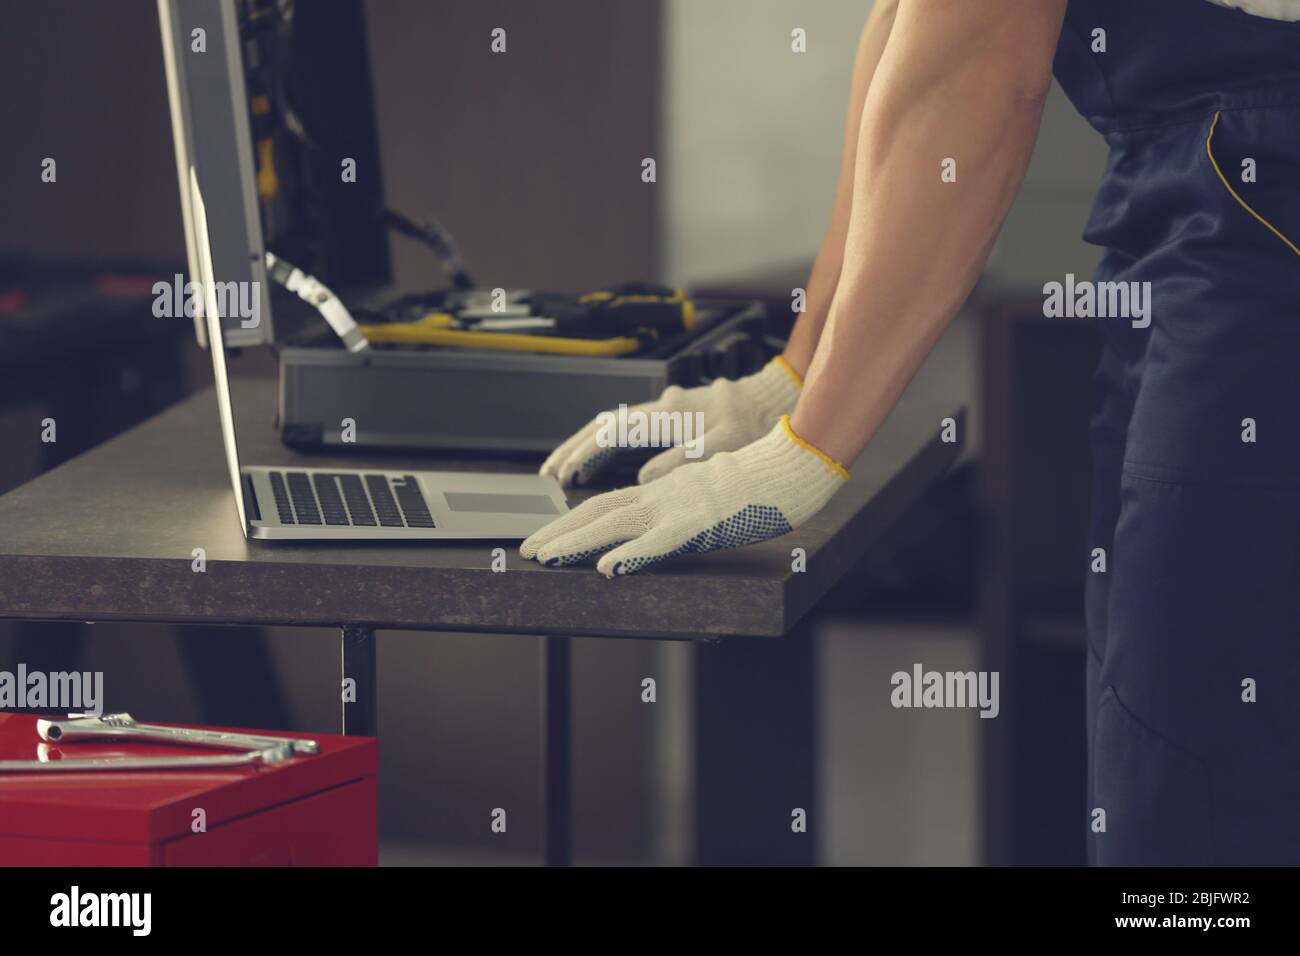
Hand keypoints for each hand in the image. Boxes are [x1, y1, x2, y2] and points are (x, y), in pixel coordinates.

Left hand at [522, 416, 847, 575]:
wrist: (791, 465)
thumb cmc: (759, 484)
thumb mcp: (710, 498)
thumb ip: (679, 511)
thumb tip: (653, 533)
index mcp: (665, 490)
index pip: (608, 503)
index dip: (572, 520)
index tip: (546, 538)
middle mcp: (664, 495)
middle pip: (600, 510)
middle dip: (559, 531)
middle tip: (526, 551)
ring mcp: (680, 507)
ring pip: (617, 523)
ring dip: (577, 541)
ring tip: (546, 557)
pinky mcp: (701, 522)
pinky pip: (659, 542)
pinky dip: (630, 555)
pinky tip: (605, 568)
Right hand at [539, 356, 802, 487]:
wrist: (780, 399)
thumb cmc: (758, 424)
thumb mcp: (726, 446)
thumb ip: (684, 461)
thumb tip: (642, 478)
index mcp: (671, 413)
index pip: (615, 432)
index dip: (586, 454)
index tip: (565, 476)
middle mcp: (663, 406)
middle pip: (604, 424)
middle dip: (572, 449)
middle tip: (547, 475)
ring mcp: (666, 410)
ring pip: (613, 425)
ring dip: (585, 447)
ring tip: (561, 471)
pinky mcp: (673, 417)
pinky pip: (629, 430)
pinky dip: (606, 446)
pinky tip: (596, 463)